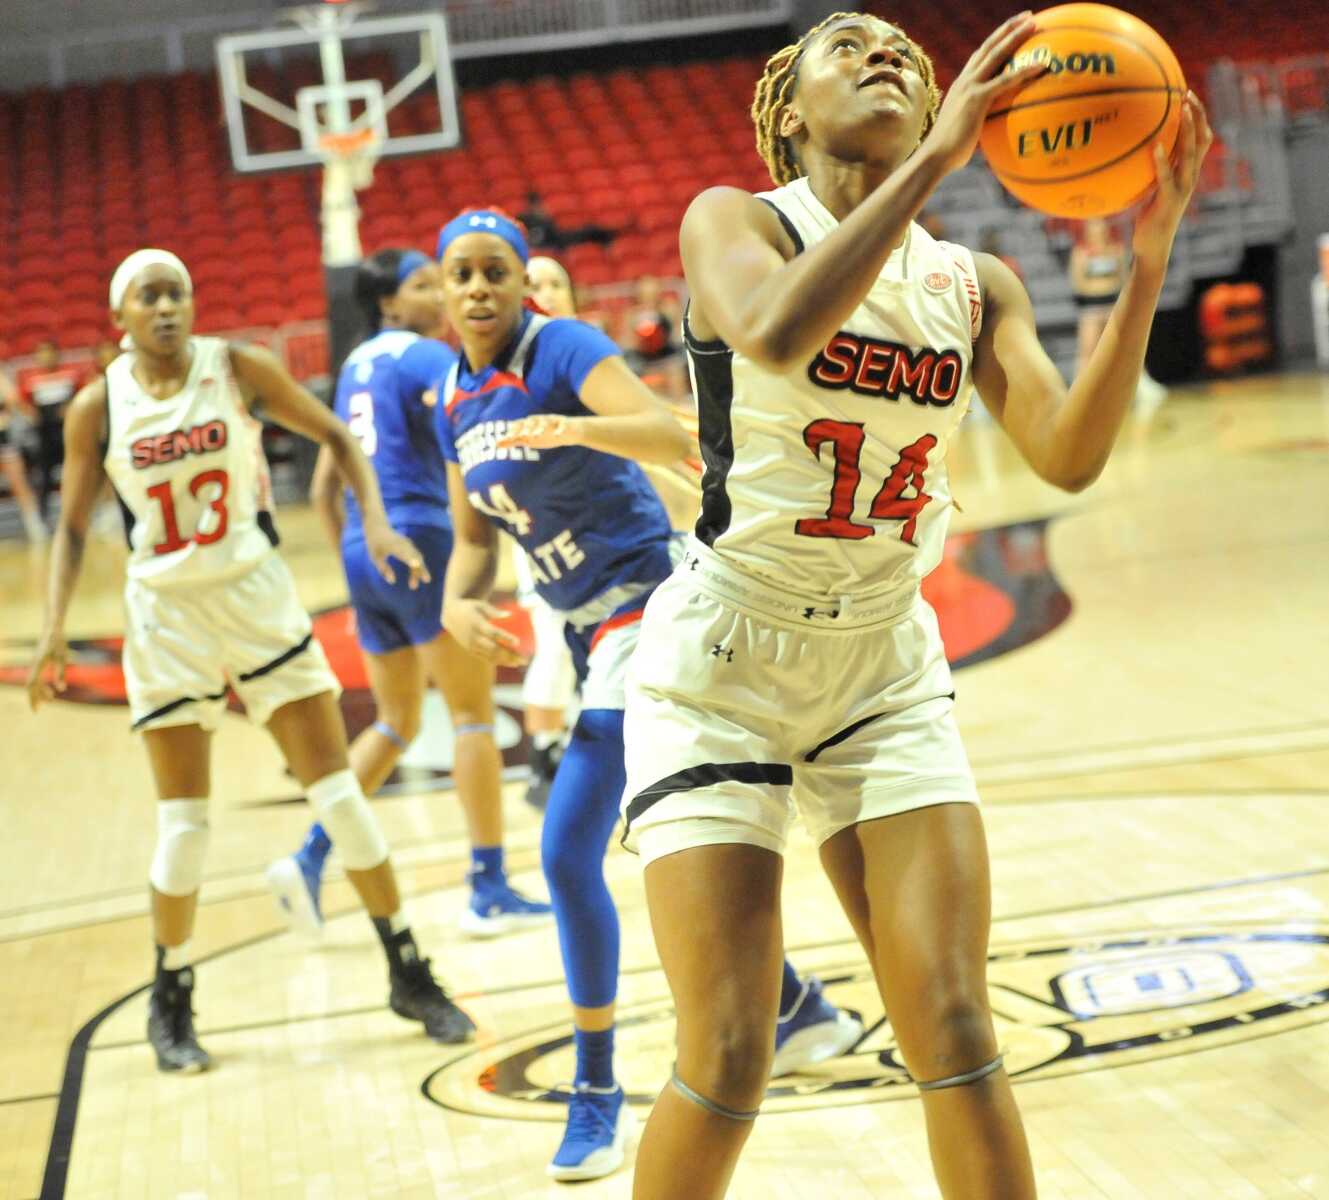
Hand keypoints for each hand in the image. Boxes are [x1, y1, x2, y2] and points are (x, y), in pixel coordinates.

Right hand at [27, 629, 68, 711]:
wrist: (53, 630)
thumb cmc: (59, 643)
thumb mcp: (63, 658)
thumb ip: (61, 674)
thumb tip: (61, 689)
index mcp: (38, 665)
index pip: (32, 685)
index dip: (33, 697)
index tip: (36, 709)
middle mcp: (34, 666)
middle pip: (30, 686)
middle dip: (34, 698)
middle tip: (39, 710)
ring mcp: (34, 664)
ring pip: (33, 682)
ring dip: (40, 692)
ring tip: (51, 699)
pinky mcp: (37, 663)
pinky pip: (36, 677)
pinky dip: (41, 685)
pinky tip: (50, 690)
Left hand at [364, 520, 430, 589]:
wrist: (379, 528)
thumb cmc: (375, 544)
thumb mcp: (375, 557)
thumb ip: (383, 569)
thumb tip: (393, 581)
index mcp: (392, 545)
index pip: (403, 552)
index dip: (410, 558)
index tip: (416, 565)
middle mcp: (403, 543)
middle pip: (414, 557)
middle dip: (416, 571)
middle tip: (413, 587)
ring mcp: (408, 544)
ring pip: (418, 558)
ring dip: (418, 572)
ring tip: (413, 586)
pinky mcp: (411, 546)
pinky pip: (417, 558)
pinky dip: (418, 568)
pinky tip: (415, 578)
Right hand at [443, 598, 526, 666]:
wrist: (451, 615)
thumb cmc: (471, 607)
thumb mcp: (481, 605)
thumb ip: (495, 611)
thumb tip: (510, 615)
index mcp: (476, 623)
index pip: (493, 633)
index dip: (505, 638)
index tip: (518, 642)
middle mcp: (473, 637)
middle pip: (494, 649)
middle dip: (509, 655)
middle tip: (524, 658)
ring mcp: (471, 645)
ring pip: (490, 656)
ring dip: (506, 661)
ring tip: (519, 663)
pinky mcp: (470, 650)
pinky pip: (485, 658)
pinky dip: (497, 661)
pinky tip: (509, 663)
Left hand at [497, 414, 581, 449]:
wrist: (571, 431)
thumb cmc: (547, 435)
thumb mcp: (529, 439)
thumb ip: (513, 441)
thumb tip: (495, 444)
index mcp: (531, 424)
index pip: (519, 425)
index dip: (513, 432)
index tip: (507, 439)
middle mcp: (540, 420)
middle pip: (531, 423)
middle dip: (525, 429)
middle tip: (521, 437)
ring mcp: (552, 421)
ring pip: (545, 423)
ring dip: (540, 428)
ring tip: (535, 436)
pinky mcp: (564, 424)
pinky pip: (562, 426)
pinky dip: (559, 430)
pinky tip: (557, 435)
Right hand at [923, 11, 1044, 174]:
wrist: (935, 157)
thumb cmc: (948, 153)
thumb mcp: (963, 131)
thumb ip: (975, 122)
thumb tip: (988, 131)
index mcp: (961, 86)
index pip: (980, 56)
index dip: (996, 41)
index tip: (1011, 30)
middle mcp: (964, 81)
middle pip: (989, 47)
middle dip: (1008, 29)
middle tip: (1028, 17)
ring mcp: (969, 88)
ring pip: (996, 54)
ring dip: (1016, 36)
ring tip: (1034, 24)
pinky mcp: (977, 99)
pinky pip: (1005, 80)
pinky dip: (1024, 70)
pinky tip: (1041, 65)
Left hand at [1132, 92, 1213, 268]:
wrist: (1152, 247)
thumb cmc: (1149, 219)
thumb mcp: (1152, 190)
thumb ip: (1154, 172)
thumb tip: (1140, 153)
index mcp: (1188, 173)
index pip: (1201, 139)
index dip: (1199, 117)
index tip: (1188, 95)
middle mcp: (1190, 177)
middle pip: (1201, 139)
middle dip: (1197, 115)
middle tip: (1187, 93)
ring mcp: (1182, 188)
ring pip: (1190, 153)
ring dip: (1187, 130)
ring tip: (1181, 109)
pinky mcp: (1169, 200)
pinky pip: (1167, 176)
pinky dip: (1162, 160)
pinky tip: (1156, 146)